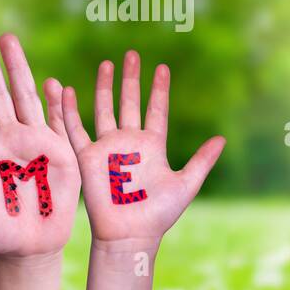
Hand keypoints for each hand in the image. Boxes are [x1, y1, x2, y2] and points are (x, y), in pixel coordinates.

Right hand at [58, 51, 224, 245]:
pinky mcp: (87, 157)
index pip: (156, 109)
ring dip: (104, 87)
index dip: (159, 89)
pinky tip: (67, 91)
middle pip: (129, 102)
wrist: (128, 234)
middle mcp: (129, 142)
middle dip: (130, 79)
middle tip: (131, 55)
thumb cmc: (157, 214)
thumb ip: (202, 161)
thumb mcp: (186, 185)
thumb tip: (222, 138)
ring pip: (103, 109)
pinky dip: (70, 111)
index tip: (162, 67)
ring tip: (106, 64)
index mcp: (153, 146)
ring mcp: (107, 148)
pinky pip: (76, 130)